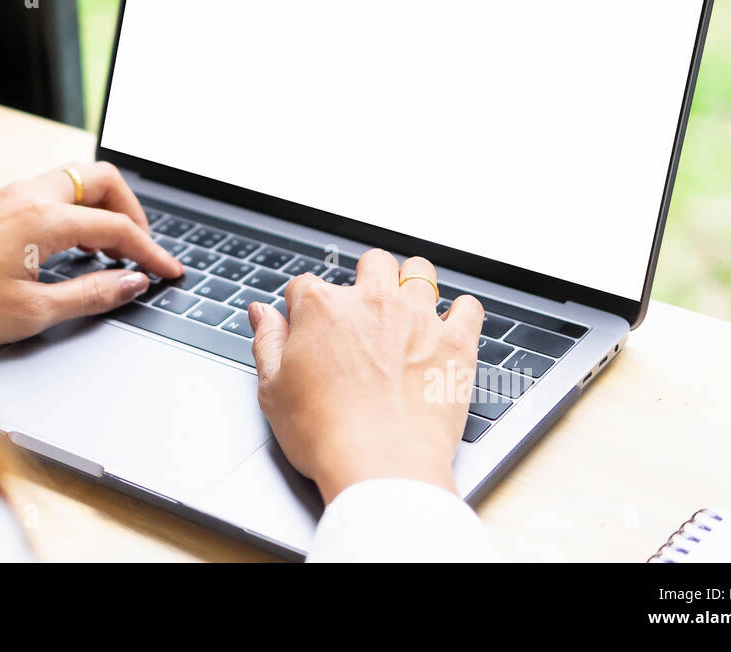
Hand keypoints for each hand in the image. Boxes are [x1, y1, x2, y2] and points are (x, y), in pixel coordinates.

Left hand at [0, 161, 183, 346]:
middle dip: (133, 212)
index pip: (117, 228)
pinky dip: (78, 210)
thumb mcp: (34, 312)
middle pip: (104, 180)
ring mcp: (11, 194)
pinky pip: (53, 190)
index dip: (151, 251)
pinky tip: (75, 245)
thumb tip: (132, 283)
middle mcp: (28, 195)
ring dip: (104, 208)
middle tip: (141, 250)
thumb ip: (92, 294)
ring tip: (111, 251)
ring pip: (77, 180)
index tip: (169, 271)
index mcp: (42, 220)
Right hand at [248, 251, 482, 502]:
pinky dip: (461, 312)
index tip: (308, 326)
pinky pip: (468, 307)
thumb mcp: (272, 390)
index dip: (303, 306)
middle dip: (365, 279)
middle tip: (363, 310)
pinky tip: (450, 326)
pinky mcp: (456, 343)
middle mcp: (372, 301)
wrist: (381, 466)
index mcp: (322, 307)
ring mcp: (418, 318)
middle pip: (372, 263)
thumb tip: (262, 313)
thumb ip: (267, 342)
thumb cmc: (324, 435)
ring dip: (412, 282)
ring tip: (407, 306)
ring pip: (420, 271)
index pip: (306, 284)